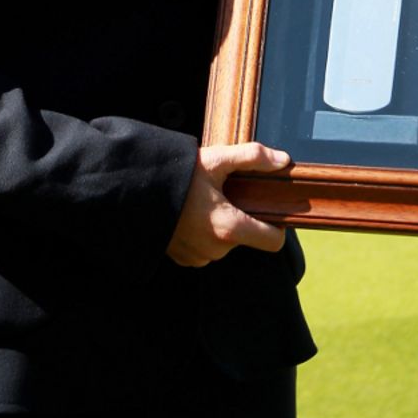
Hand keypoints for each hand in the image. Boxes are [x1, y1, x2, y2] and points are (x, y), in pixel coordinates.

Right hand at [166, 143, 290, 267]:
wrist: (134, 191)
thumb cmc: (177, 175)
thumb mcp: (216, 160)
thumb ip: (252, 157)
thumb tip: (283, 160)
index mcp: (230, 228)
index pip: (274, 242)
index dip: (276, 224)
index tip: (266, 206)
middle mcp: (216, 249)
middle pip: (246, 237)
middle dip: (241, 217)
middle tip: (223, 194)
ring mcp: (198, 257)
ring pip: (224, 243)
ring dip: (220, 226)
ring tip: (202, 203)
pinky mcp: (183, 259)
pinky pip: (204, 249)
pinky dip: (202, 234)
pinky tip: (189, 215)